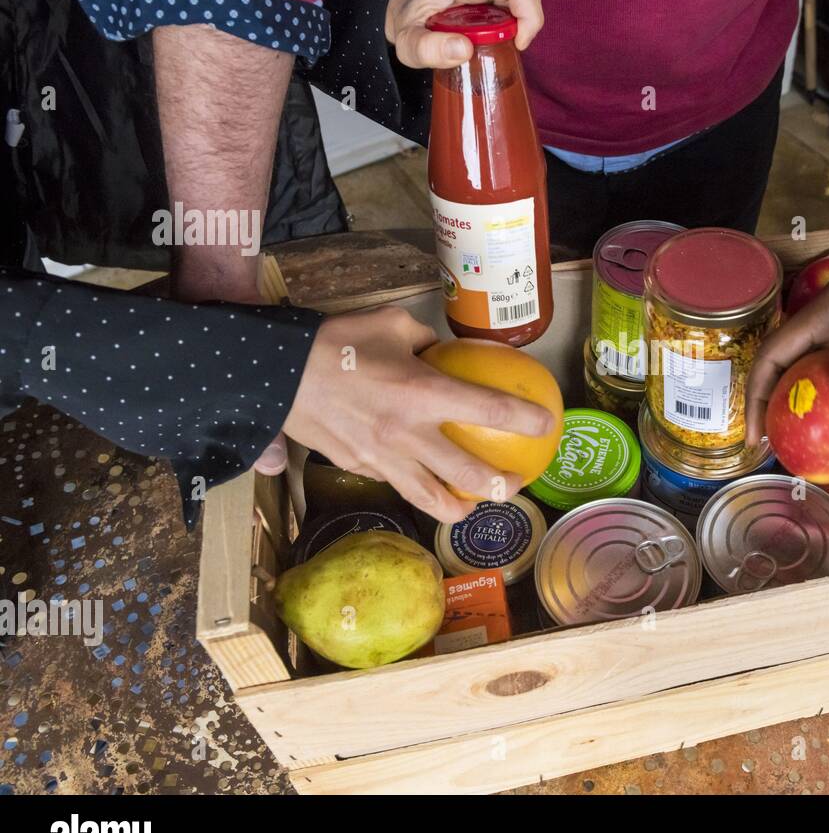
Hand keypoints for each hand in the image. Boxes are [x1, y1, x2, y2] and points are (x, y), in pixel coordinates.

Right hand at [281, 305, 555, 522]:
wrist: (276, 373)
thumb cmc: (337, 340)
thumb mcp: (392, 324)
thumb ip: (427, 340)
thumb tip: (447, 351)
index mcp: (424, 394)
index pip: (491, 410)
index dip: (526, 419)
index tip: (549, 423)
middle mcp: (409, 434)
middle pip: (469, 475)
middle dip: (502, 485)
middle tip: (517, 481)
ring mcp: (383, 459)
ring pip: (431, 499)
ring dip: (460, 508)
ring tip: (474, 505)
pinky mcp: (359, 468)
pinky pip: (395, 484)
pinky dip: (414, 486)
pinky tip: (420, 481)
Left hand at [385, 0, 542, 68]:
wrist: (402, 9)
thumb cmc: (408, 26)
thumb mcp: (410, 46)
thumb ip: (430, 50)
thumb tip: (464, 49)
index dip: (529, 17)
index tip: (518, 43)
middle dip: (527, 20)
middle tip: (510, 43)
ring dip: (521, 15)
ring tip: (500, 35)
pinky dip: (516, 10)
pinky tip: (499, 24)